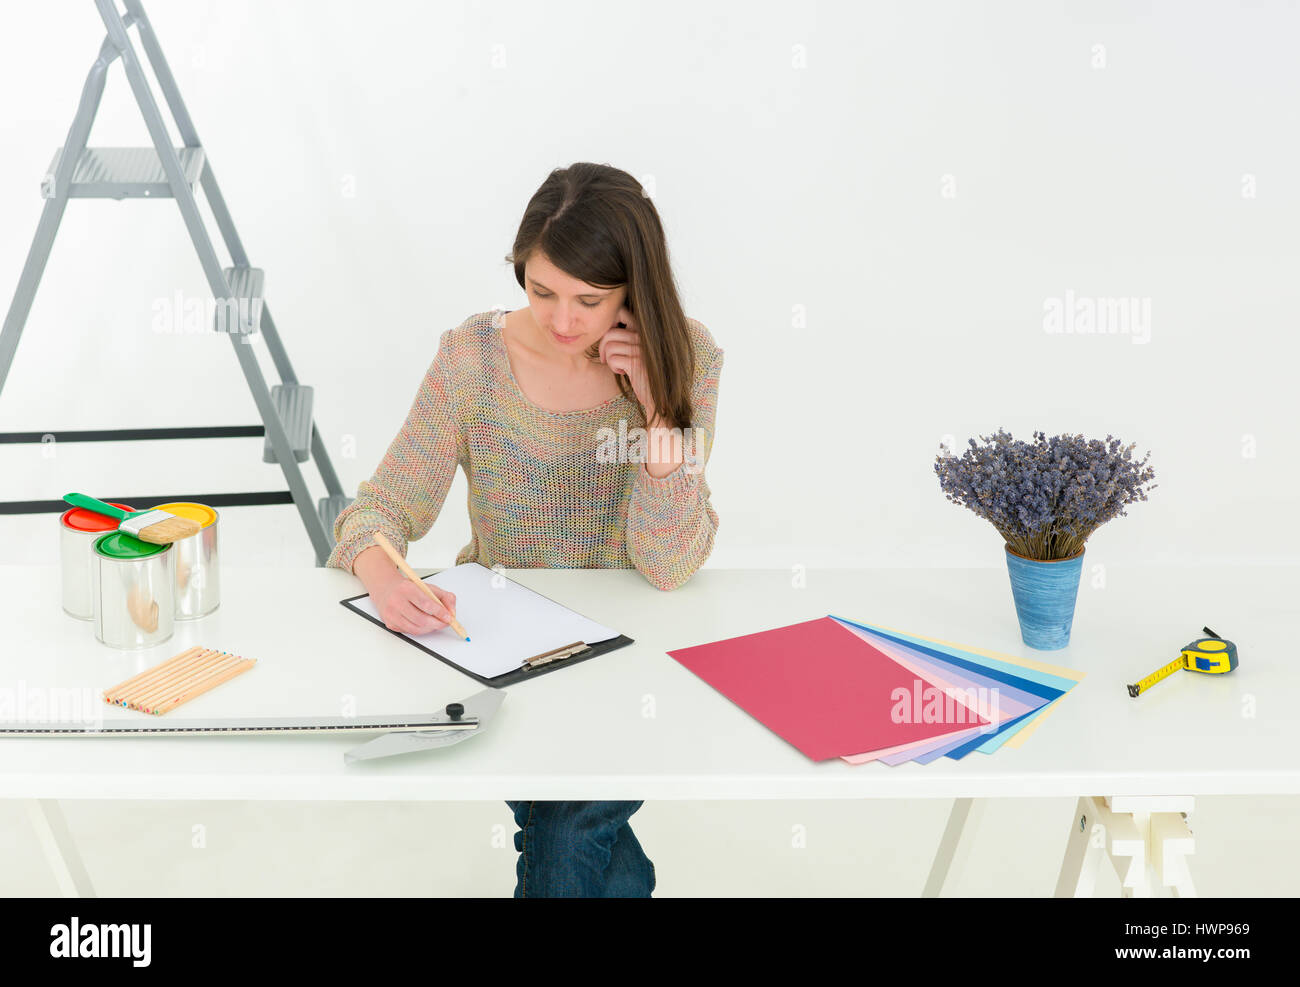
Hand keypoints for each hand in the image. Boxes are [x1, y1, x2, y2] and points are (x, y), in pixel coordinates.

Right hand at [373, 574, 457, 635]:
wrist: (386, 589)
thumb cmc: (408, 588)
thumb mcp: (428, 587)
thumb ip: (444, 597)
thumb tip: (451, 612)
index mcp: (406, 589)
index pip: (425, 603)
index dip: (439, 612)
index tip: (448, 617)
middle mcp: (396, 601)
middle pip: (421, 619)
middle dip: (437, 624)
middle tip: (445, 623)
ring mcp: (392, 614)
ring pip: (415, 629)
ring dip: (430, 629)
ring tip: (436, 623)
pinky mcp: (390, 624)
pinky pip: (409, 632)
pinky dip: (420, 630)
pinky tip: (424, 624)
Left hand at [598, 306, 659, 424]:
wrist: (661, 396)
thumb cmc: (645, 373)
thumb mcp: (639, 350)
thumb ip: (628, 337)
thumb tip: (606, 328)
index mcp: (645, 330)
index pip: (621, 312)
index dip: (610, 323)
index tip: (610, 338)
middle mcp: (644, 337)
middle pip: (610, 332)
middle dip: (602, 347)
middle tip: (606, 358)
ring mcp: (641, 349)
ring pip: (609, 346)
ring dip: (608, 358)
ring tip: (616, 365)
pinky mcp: (636, 363)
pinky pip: (612, 359)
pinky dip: (613, 367)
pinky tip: (623, 372)